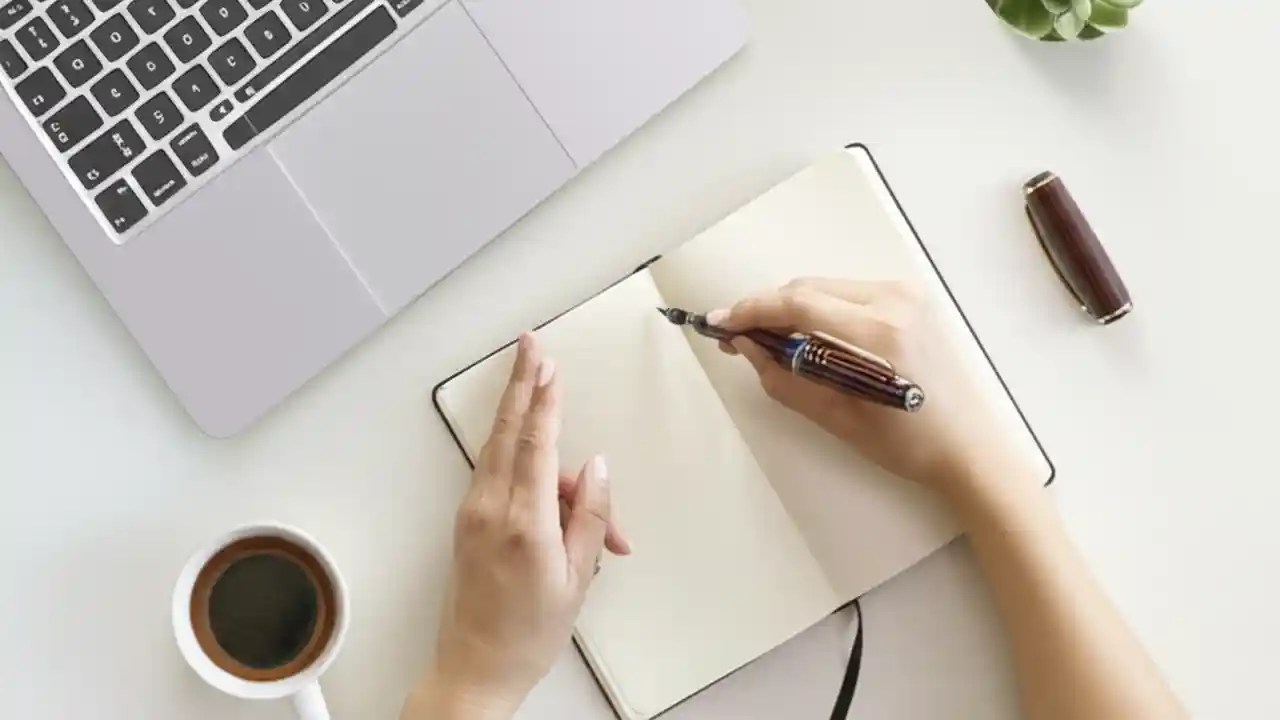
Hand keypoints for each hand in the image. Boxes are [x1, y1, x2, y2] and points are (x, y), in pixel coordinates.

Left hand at [406, 333, 630, 719]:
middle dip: (521, 386)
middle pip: (507, 432)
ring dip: (522, 419)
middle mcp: (490, 510)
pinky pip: (495, 474)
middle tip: (529, 346)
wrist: (475, 669)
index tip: (550, 367)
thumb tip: (599, 469)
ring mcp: (472, 514)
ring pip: (499, 450)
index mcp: (524, 525)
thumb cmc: (529, 634)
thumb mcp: (578, 579)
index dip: (544, 401)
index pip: (535, 445)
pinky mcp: (466, 522)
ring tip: (537, 386)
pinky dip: (519, 459)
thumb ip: (591, 518)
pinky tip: (540, 460)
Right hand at [714, 278, 1024, 500]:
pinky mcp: (911, 300)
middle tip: (736, 338)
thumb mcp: (839, 418)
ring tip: (767, 341)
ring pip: (826, 288)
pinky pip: (848, 295)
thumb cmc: (910, 444)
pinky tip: (806, 337)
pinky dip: (820, 310)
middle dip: (768, 310)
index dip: (753, 311)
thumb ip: (785, 378)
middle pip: (810, 289)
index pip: (801, 304)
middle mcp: (896, 299)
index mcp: (882, 330)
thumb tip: (745, 348)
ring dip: (792, 309)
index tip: (720, 323)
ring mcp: (907, 295)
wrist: (971, 448)